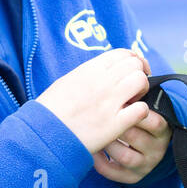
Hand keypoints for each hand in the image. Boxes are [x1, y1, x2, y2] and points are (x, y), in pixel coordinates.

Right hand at [36, 49, 152, 155]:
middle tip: (135, 88)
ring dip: (142, 90)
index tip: (135, 69)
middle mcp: (102, 81)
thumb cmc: (51, 110)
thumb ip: (88, 74)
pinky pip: (142, 110)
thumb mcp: (67, 82)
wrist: (44, 133)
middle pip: (135, 64)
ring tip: (133, 101)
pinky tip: (133, 117)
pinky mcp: (115, 124)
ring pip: (141, 81)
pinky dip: (142, 112)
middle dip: (140, 73)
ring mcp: (110, 102)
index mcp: (90, 70)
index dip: (133, 60)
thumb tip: (103, 72)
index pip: (122, 54)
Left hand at [92, 103, 170, 184]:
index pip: (154, 122)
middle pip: (136, 138)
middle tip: (101, 117)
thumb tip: (125, 79)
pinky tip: (94, 151)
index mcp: (163, 129)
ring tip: (96, 133)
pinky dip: (101, 162)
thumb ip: (137, 99)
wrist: (143, 146)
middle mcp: (157, 149)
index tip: (119, 104)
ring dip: (108, 144)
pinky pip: (115, 172)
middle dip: (117, 127)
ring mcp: (146, 164)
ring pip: (124, 156)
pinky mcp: (133, 177)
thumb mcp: (145, 109)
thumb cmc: (138, 119)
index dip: (136, 113)